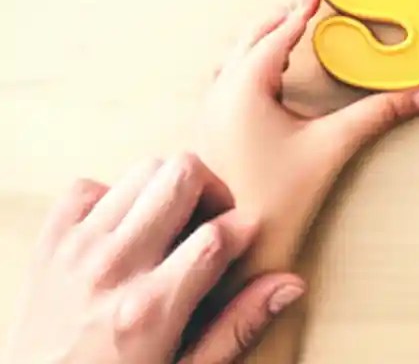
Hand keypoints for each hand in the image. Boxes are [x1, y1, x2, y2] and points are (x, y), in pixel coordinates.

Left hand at [3, 155, 300, 363]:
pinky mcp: (51, 242)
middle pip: (181, 176)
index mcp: (152, 308)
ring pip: (143, 170)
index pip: (217, 235)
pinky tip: (124, 229)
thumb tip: (289, 285)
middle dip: (210, 190)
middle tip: (211, 221)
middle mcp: (113, 268)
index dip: (244, 227)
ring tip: (171, 224)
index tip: (246, 236)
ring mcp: (77, 249)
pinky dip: (112, 198)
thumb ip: (238, 326)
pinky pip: (89, 186)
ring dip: (166, 190)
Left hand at [198, 0, 418, 273]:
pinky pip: (227, 81)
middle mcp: (219, 94)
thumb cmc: (273, 202)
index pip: (279, 31)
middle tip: (308, 0)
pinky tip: (265, 77)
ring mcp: (209, 114)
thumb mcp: (331, 148)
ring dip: (263, 38)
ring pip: (233, 59)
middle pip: (251, 37)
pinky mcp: (210, 133)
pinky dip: (249, 64)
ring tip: (289, 28)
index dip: (304, 7)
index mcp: (244, 87)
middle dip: (282, 16)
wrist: (234, 252)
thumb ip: (378, 114)